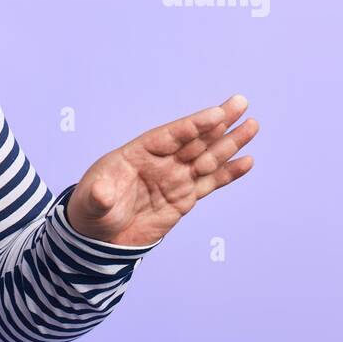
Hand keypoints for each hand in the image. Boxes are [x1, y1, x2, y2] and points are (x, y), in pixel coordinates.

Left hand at [65, 94, 258, 246]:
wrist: (98, 239)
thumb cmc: (90, 213)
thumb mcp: (90, 204)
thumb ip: (98, 196)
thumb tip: (99, 194)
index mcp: (137, 154)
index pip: (170, 135)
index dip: (193, 124)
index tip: (217, 113)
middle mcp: (159, 163)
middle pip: (194, 139)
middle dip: (218, 123)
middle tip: (241, 102)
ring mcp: (173, 180)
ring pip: (207, 158)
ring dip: (229, 143)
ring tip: (252, 126)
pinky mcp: (183, 199)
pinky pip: (210, 184)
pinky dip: (228, 173)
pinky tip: (247, 162)